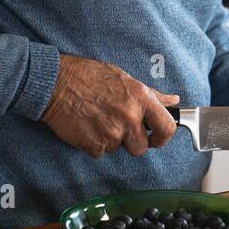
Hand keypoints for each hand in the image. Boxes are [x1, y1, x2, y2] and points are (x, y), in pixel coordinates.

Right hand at [40, 54, 177, 157]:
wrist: (55, 83)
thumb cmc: (88, 76)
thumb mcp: (124, 78)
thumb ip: (151, 94)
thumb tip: (173, 101)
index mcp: (140, 98)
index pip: (167, 127)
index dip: (164, 137)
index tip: (157, 138)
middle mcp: (129, 117)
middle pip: (141, 147)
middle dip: (131, 141)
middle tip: (118, 126)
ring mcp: (111, 133)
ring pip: (118, 149)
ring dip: (111, 140)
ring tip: (99, 120)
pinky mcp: (93, 144)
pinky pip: (100, 152)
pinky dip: (94, 143)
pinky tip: (87, 126)